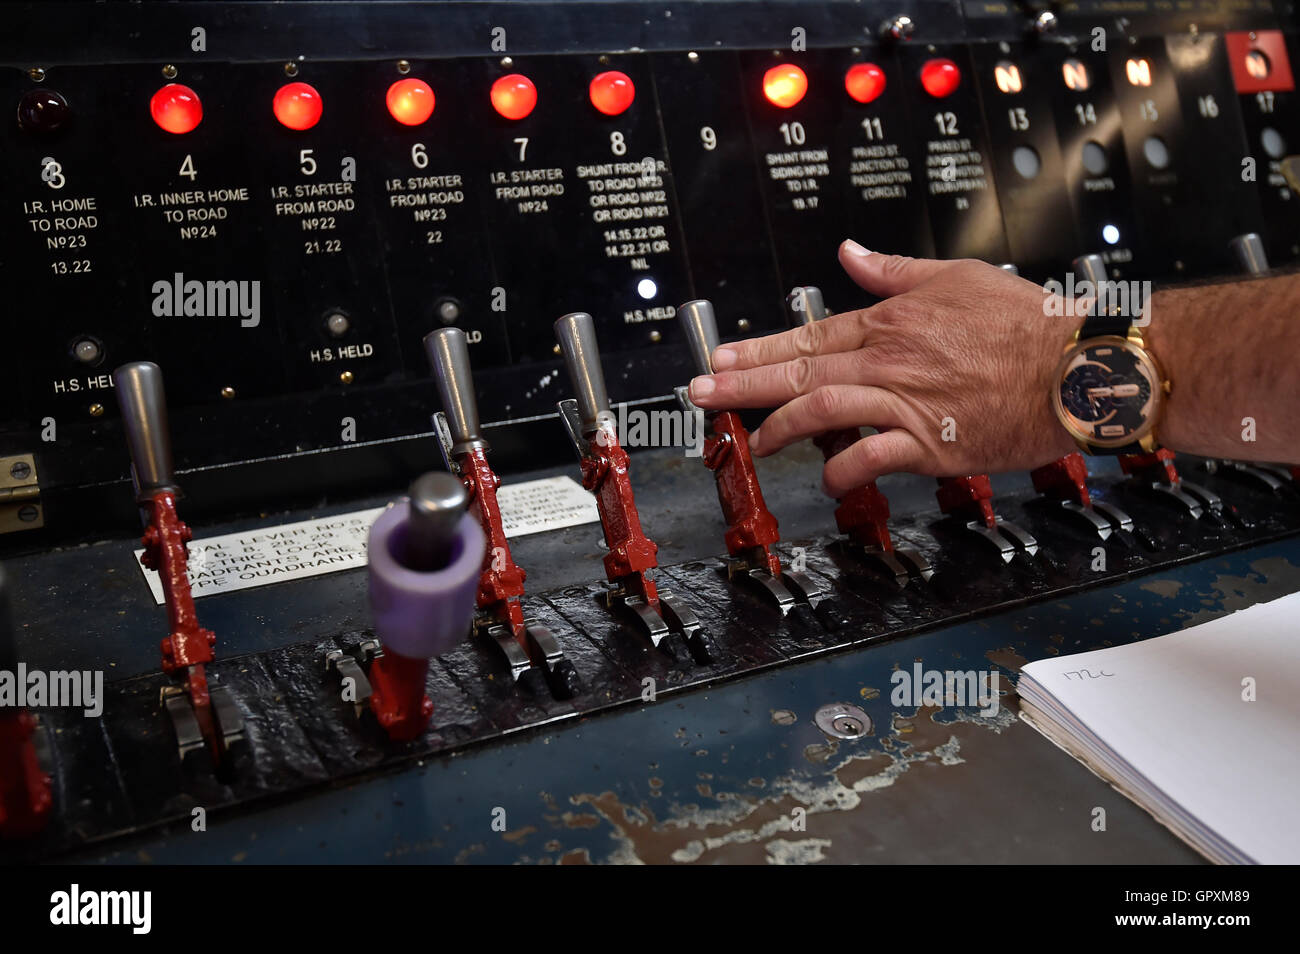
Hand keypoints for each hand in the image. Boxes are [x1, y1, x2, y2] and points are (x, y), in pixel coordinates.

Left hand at [687, 240, 1079, 496]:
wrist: (1077, 364)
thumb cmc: (1027, 324)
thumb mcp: (955, 277)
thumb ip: (894, 270)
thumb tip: (851, 253)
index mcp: (892, 321)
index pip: (809, 333)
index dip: (758, 347)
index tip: (722, 356)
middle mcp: (890, 360)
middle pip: (800, 369)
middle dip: (744, 382)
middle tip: (704, 392)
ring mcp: (906, 402)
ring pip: (824, 409)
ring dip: (781, 426)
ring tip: (755, 440)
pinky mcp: (930, 442)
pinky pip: (871, 457)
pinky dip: (842, 469)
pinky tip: (826, 478)